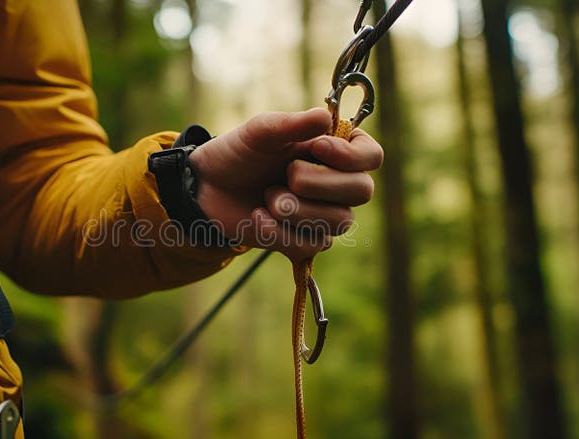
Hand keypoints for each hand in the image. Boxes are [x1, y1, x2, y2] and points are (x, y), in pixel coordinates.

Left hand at [187, 108, 383, 261]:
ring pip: (339, 222)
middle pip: (362, 191)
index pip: (372, 157)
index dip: (353, 157)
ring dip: (297, 209)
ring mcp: (322, 215)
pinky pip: (310, 245)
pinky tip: (258, 217)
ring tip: (267, 197)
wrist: (207, 188)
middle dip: (321, 184)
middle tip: (286, 175)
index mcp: (333, 150)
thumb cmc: (238, 153)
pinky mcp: (303, 241)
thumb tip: (325, 117)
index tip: (319, 148)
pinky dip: (279, 232)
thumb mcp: (259, 132)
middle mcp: (335, 183)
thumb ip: (291, 125)